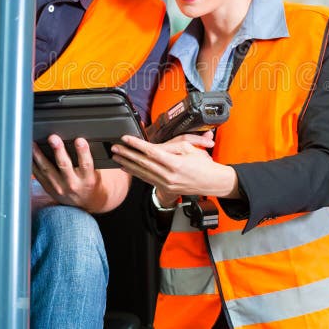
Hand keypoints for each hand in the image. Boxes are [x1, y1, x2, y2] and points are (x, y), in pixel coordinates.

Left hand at [32, 135, 127, 212]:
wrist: (86, 202)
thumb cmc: (90, 183)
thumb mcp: (95, 172)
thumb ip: (87, 160)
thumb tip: (79, 140)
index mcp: (87, 179)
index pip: (86, 164)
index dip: (83, 152)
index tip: (79, 140)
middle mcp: (72, 184)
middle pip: (64, 166)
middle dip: (58, 151)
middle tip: (53, 138)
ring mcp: (58, 187)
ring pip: (47, 170)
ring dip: (39, 156)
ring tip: (34, 144)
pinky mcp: (48, 188)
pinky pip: (38, 175)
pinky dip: (33, 164)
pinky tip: (28, 154)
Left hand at [111, 133, 237, 199]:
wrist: (213, 183)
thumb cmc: (203, 165)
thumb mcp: (189, 149)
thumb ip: (170, 147)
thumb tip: (154, 147)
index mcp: (175, 163)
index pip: (151, 152)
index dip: (137, 145)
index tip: (126, 139)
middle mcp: (169, 175)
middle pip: (143, 163)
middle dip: (127, 154)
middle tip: (115, 148)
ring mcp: (166, 184)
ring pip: (142, 173)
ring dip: (128, 164)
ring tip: (117, 157)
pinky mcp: (165, 189)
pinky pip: (147, 179)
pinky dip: (136, 173)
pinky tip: (128, 168)